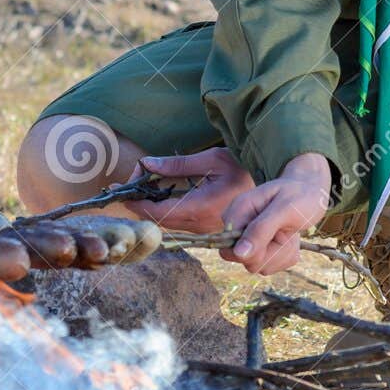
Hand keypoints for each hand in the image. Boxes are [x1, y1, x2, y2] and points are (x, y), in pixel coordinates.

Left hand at [122, 147, 254, 232]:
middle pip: (156, 221)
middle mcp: (198, 225)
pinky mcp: (203, 229)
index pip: (157, 211)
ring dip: (147, 208)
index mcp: (200, 207)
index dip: (135, 202)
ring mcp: (201, 230)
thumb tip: (147, 163)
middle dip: (137, 203)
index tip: (121, 188)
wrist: (268, 194)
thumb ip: (178, 164)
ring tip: (135, 188)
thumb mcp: (212, 159)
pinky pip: (175, 223)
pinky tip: (154, 195)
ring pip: (164, 224)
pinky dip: (160, 211)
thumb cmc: (242, 170)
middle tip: (123, 185)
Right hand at [220, 154, 332, 275]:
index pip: (228, 247)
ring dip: (282, 253)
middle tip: (286, 231)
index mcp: (238, 212)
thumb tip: (238, 253)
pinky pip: (271, 267)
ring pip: (260, 266)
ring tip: (290, 232)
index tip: (276, 234)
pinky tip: (290, 238)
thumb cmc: (299, 196)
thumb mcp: (284, 208)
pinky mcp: (261, 251)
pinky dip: (286, 256)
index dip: (253, 249)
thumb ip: (260, 229)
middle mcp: (239, 228)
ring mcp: (249, 241)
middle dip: (272, 251)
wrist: (311, 194)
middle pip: (245, 260)